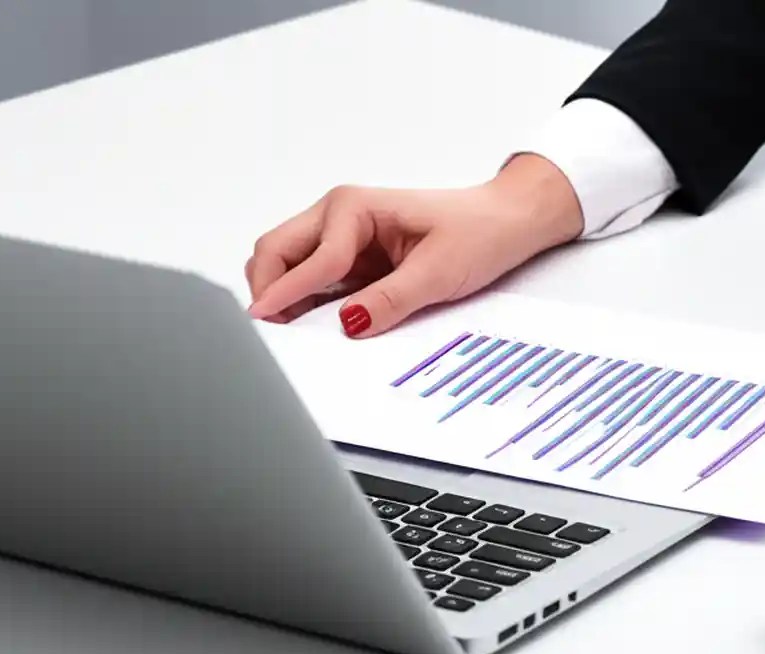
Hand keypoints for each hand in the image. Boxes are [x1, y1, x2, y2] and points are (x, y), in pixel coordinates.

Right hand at [245, 153, 583, 336]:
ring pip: (285, 264)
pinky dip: (301, 302)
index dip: (284, 294)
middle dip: (267, 289)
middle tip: (268, 334)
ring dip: (281, 296)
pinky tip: (307, 327)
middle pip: (275, 252)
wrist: (504, 222)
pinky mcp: (349, 259)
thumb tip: (349, 324)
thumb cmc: (478, 232)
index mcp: (353, 208)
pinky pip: (310, 280)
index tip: (260, 322)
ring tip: (286, 336)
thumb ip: (391, 300)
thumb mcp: (438, 273)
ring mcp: (340, 237)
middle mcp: (337, 215)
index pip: (309, 259)